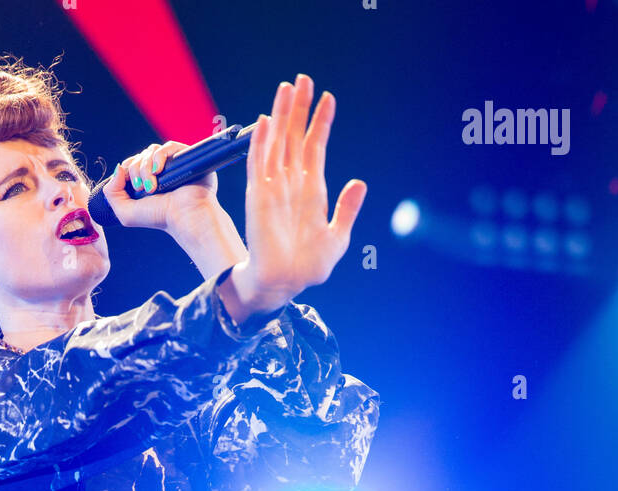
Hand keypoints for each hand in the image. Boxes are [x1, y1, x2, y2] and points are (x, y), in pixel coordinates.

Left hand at [103, 141, 219, 234]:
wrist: (185, 218)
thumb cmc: (160, 218)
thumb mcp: (125, 213)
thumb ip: (111, 192)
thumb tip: (118, 167)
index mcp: (146, 182)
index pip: (130, 165)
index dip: (127, 171)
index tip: (132, 187)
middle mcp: (159, 172)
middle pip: (139, 157)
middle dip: (136, 172)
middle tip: (143, 189)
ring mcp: (172, 164)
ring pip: (151, 151)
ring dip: (146, 167)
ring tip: (152, 186)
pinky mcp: (184, 158)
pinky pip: (168, 146)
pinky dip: (159, 156)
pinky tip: (158, 170)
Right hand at [231, 74, 366, 313]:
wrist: (285, 283)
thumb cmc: (308, 266)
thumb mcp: (337, 237)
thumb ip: (347, 209)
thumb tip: (360, 182)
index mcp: (311, 190)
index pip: (315, 147)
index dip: (321, 123)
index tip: (328, 99)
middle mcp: (291, 183)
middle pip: (294, 137)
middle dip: (299, 108)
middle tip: (304, 79)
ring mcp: (273, 188)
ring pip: (276, 142)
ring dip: (281, 115)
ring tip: (287, 88)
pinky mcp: (258, 197)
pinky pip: (258, 164)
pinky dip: (261, 142)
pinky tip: (266, 121)